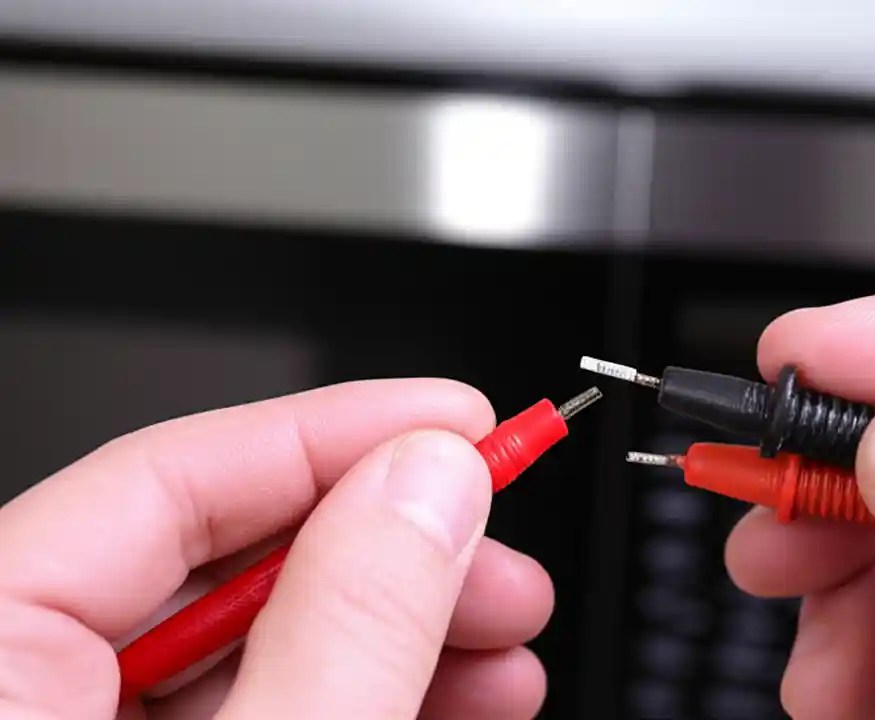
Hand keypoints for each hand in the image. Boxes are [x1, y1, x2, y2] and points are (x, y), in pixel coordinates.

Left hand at [0, 379, 551, 718]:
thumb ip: (345, 627)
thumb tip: (427, 482)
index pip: (161, 482)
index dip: (335, 435)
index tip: (461, 422)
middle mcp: (16, 691)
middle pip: (221, 562)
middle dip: (393, 551)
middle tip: (502, 558)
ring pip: (258, 646)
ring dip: (403, 630)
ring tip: (505, 644)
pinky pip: (263, 713)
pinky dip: (370, 696)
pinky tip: (458, 693)